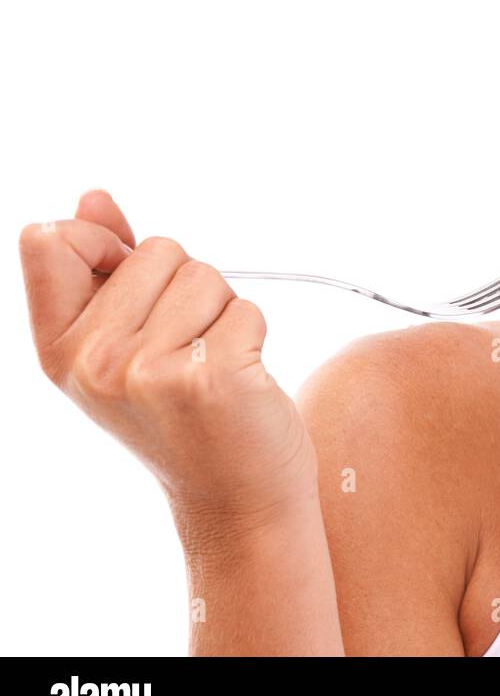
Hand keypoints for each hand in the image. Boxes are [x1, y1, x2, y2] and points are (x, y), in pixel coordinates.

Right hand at [18, 189, 317, 530]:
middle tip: (188, 350)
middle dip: (188, 287)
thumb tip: (92, 198)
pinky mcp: (207, 376)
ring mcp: (146, 370)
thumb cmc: (188, 415)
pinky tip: (240, 381)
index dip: (108, 244)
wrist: (236, 496)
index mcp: (60, 348)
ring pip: (207, 275)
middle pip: (158, 248)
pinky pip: (247, 309)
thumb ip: (106, 269)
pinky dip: (254, 335)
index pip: (49, 239)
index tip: (138, 294)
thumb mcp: (127, 344)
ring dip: (224, 312)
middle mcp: (92, 361)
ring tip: (212, 366)